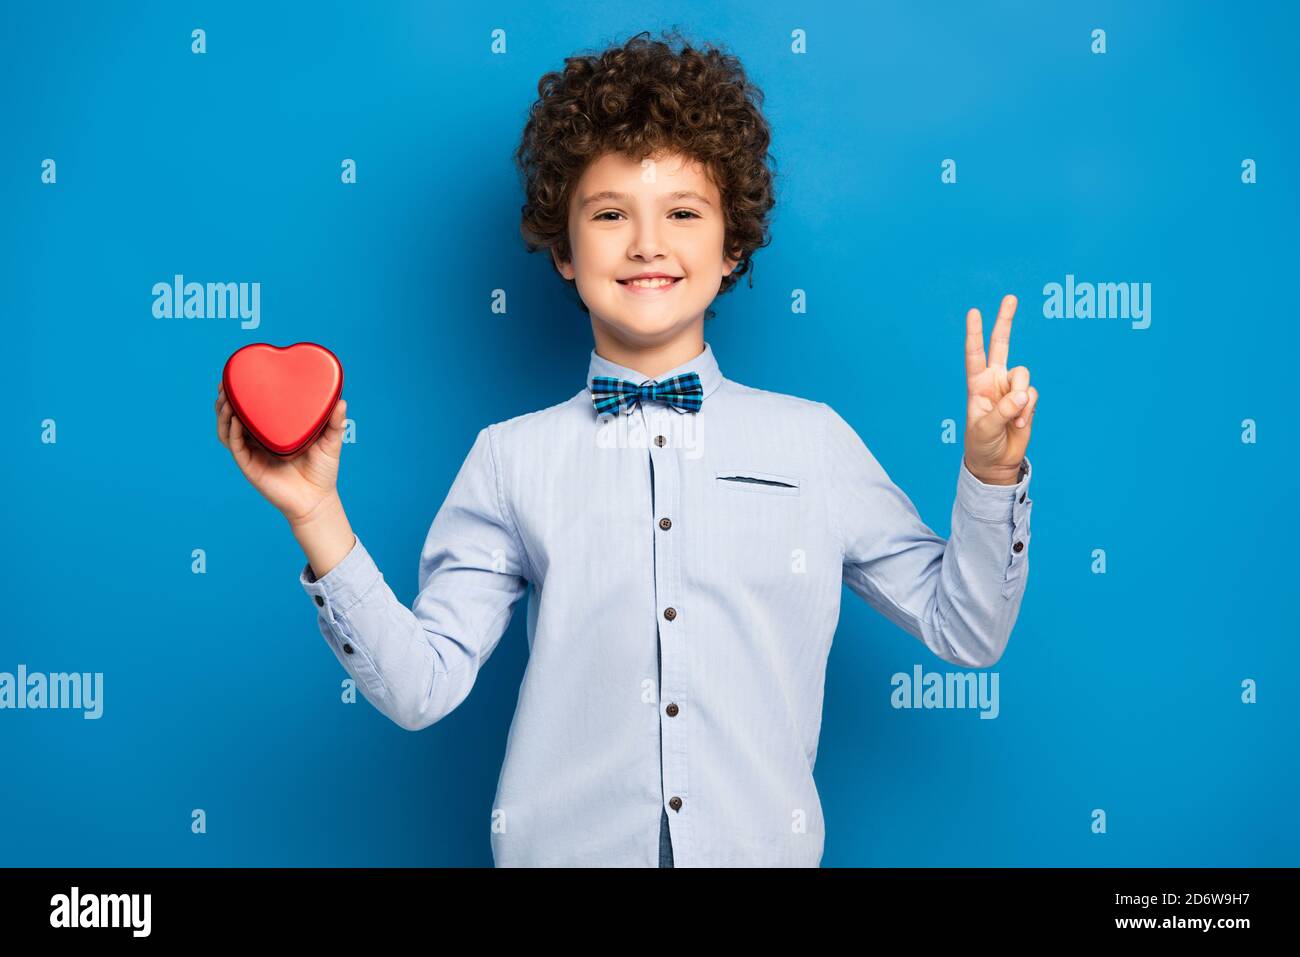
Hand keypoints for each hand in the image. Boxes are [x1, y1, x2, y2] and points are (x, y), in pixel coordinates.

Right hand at [215, 378, 348, 525]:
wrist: (317, 500)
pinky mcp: (250, 466)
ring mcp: (252, 453)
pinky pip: (236, 446)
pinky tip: (235, 418)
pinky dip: (233, 431)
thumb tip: (342, 401)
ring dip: (223, 412)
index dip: (241, 392)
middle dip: (226, 398)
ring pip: (228, 429)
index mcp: (272, 431)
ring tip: (226, 397)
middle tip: (226, 381)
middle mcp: (258, 440)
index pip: (252, 409)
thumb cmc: (322, 471)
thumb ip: (334, 423)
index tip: (239, 373)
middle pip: (232, 416)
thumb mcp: (330, 442)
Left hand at [963, 294, 1037, 483]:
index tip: (973, 312)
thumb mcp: (986, 428)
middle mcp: (994, 381)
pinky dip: (1029, 409)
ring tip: (1014, 417)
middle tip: (1010, 297)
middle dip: (1005, 321)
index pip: (975, 354)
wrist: (996, 461)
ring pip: (1024, 375)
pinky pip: (1033, 394)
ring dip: (1021, 397)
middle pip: (1002, 345)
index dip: (975, 334)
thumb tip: (1024, 395)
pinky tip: (1020, 422)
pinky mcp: (1027, 400)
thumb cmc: (982, 444)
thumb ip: (1003, 410)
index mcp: (976, 384)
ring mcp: (1012, 389)